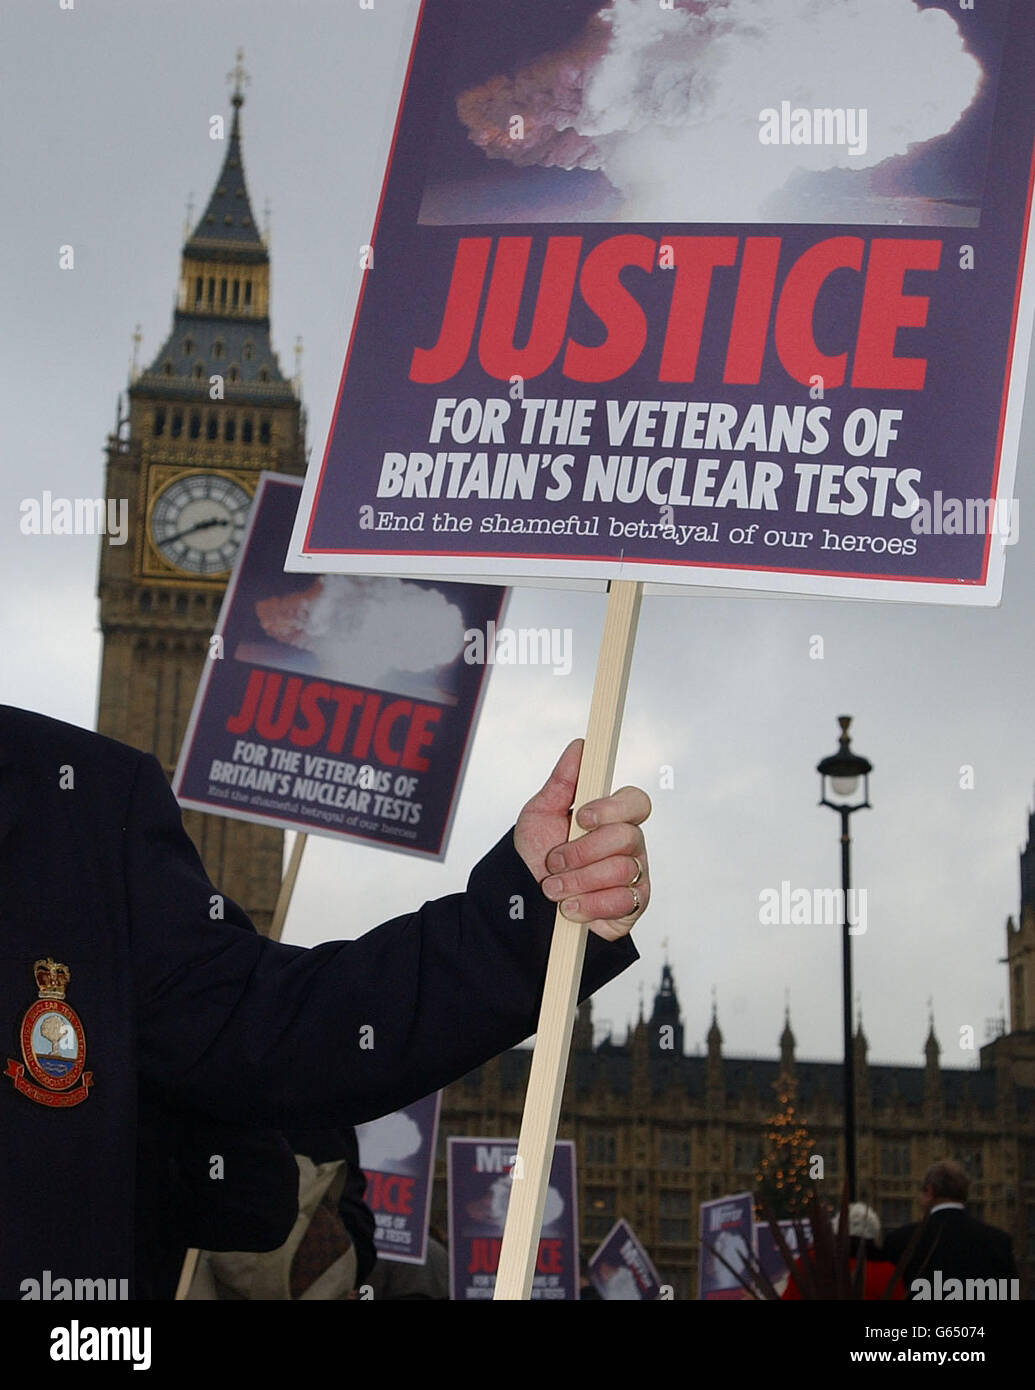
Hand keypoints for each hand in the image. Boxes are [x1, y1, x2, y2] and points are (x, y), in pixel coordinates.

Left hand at [514, 738, 650, 941]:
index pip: (636, 801)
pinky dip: (588, 906)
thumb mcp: (540, 814)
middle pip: (626, 837)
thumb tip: (580, 746)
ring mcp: (635, 875)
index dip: (612, 808)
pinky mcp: (633, 906)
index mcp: (612, 817)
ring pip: (621, 871)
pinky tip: (571, 907)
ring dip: (577, 881)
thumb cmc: (538, 853)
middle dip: (582, 852)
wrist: (528, 901)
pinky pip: (622, 902)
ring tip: (554, 888)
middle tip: (555, 862)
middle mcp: (630, 844)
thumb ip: (562, 781)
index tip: (581, 818)